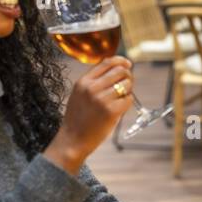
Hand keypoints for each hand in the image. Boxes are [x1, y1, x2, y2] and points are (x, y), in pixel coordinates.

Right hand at [44, 57, 133, 173]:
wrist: (72, 140)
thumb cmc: (78, 118)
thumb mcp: (79, 94)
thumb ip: (94, 81)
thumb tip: (117, 69)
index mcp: (83, 81)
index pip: (107, 62)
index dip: (121, 61)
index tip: (127, 64)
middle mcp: (92, 88)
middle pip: (121, 71)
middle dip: (127, 77)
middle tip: (125, 86)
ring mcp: (102, 99)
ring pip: (127, 84)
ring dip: (128, 90)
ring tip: (120, 99)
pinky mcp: (111, 111)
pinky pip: (129, 99)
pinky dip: (127, 103)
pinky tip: (119, 108)